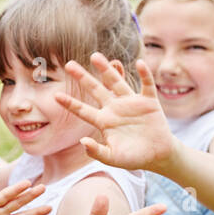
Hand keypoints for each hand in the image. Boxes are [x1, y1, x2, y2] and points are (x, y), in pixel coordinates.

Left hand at [57, 56, 174, 171]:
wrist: (158, 156)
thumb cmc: (133, 158)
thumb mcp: (113, 158)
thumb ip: (97, 152)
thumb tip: (83, 142)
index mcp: (104, 121)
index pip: (83, 110)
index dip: (70, 103)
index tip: (55, 96)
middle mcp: (114, 108)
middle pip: (95, 89)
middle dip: (83, 77)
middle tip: (69, 64)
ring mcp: (131, 103)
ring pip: (116, 82)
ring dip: (107, 69)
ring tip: (95, 56)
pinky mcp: (149, 101)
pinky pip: (146, 85)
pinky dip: (144, 74)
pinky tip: (139, 63)